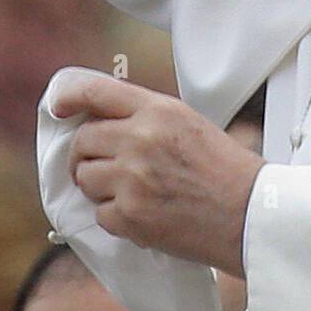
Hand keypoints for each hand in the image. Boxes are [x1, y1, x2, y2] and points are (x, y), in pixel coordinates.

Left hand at [56, 74, 265, 276]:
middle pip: (83, 141)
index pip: (96, 91)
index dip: (69, 97)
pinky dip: (116, 218)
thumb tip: (100, 122)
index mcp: (158, 111)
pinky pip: (100, 214)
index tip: (59, 108)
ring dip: (99, 188)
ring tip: (131, 193)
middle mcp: (141, 139)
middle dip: (87, 156)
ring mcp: (133, 178)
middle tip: (103, 168)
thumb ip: (146, 117)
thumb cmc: (225, 170)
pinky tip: (145, 215)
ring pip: (85, 178)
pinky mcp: (130, 215)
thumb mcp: (189, 123)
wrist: (251, 215)